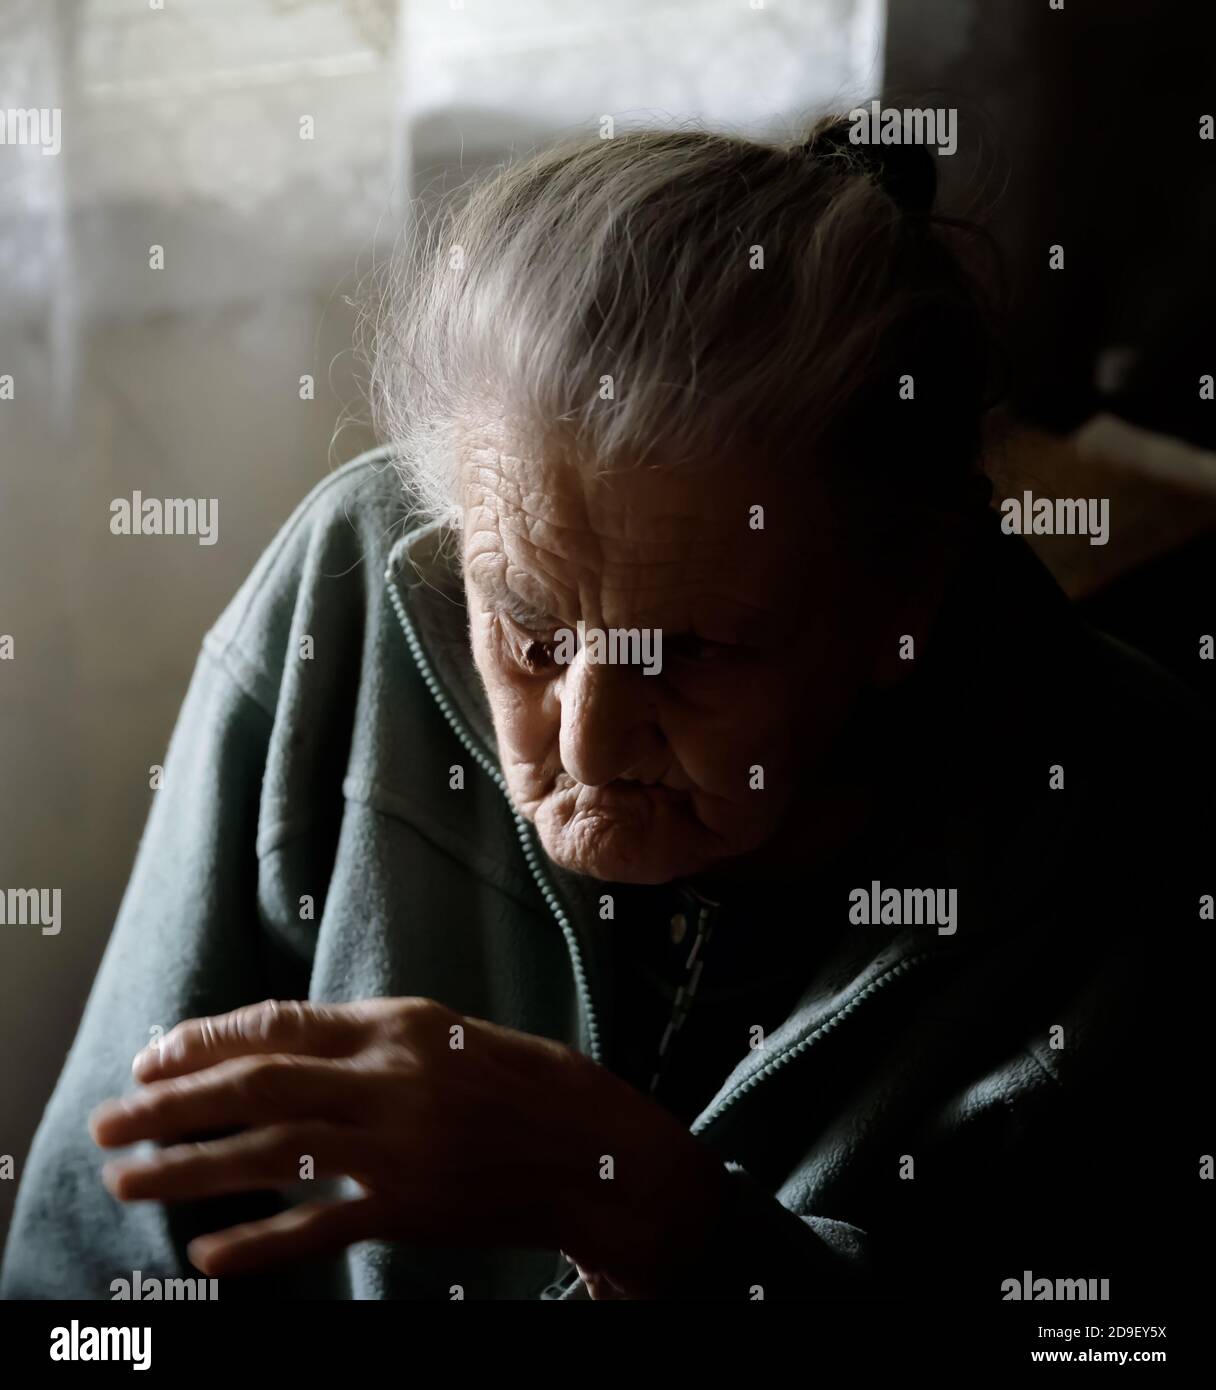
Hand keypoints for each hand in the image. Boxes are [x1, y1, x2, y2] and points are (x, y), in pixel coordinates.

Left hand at [89, 997, 728, 1294]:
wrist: (594, 1149)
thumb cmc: (520, 1080)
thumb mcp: (446, 1031)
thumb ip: (369, 1038)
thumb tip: (281, 1048)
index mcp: (399, 1024)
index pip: (279, 1024)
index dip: (205, 1041)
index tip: (150, 1055)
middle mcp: (390, 1079)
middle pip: (257, 1086)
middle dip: (172, 1103)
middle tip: (109, 1119)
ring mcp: (397, 1147)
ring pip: (271, 1154)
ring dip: (190, 1168)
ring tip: (128, 1180)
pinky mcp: (409, 1208)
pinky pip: (317, 1228)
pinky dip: (257, 1242)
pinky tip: (207, 1252)